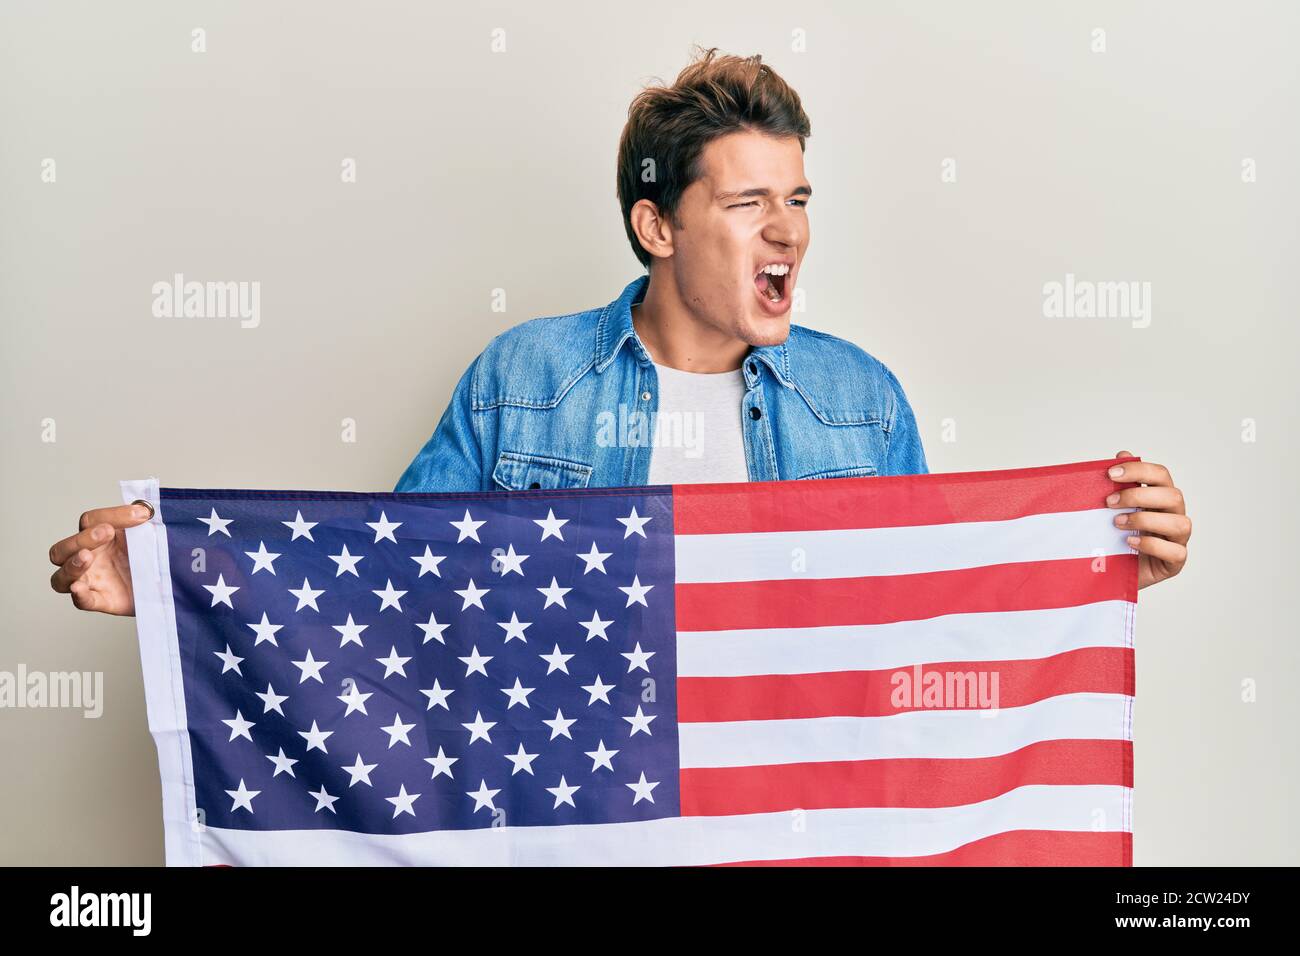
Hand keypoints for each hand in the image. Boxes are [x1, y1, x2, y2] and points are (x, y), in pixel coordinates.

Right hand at [48, 503, 152, 615]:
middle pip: (63, 548)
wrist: (162, 583)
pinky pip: (82, 601)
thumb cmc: (148, 556)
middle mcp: (87, 558)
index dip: (112, 515)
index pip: (90, 520)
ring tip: (87, 556)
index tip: (141, 515)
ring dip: (71, 565)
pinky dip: (79, 595)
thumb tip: (145, 508)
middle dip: (82, 538)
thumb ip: (141, 521)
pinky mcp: (100, 600)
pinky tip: (79, 588)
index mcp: (95, 537)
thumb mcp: (146, 535)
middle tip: (107, 532)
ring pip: (61, 577)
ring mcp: (90, 580)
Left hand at [1106, 450, 1190, 589]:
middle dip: (1139, 495)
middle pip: (1173, 495)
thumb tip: (1122, 454)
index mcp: (1160, 498)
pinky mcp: (1175, 562)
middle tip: (1109, 502)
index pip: (1161, 475)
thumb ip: (1118, 484)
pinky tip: (1130, 542)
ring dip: (1146, 520)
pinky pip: (1176, 552)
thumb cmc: (1113, 536)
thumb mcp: (1110, 509)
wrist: (1110, 572)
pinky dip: (1153, 545)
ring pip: (1180, 523)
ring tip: (1117, 523)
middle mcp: (1173, 515)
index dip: (1139, 470)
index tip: (1110, 473)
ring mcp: (1178, 539)